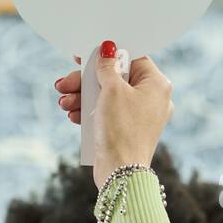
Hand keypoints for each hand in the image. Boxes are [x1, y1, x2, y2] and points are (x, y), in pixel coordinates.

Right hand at [55, 41, 172, 187]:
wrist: (120, 173)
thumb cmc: (121, 130)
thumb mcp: (112, 90)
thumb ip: (107, 67)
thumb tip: (108, 49)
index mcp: (157, 84)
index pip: (132, 58)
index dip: (107, 55)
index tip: (85, 56)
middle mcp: (153, 99)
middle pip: (116, 78)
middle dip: (86, 81)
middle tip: (65, 84)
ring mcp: (141, 116)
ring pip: (108, 97)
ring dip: (83, 97)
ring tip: (65, 104)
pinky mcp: (128, 131)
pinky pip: (108, 113)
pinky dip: (90, 112)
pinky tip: (73, 115)